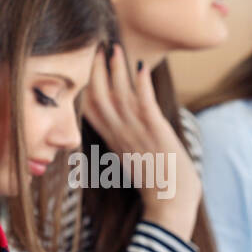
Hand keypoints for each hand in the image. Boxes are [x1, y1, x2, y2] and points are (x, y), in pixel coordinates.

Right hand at [81, 44, 201, 239]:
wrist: (170, 205)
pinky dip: (142, 86)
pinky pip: (146, 106)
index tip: (82, 64)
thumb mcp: (132, 157)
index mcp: (114, 141)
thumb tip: (124, 122)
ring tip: (114, 48)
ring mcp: (138, 134)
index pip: (90, 109)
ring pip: (120, 97)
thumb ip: (125, 138)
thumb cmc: (156, 182)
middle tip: (94, 46)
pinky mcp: (157, 134)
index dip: (84, 85)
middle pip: (100, 98)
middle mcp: (121, 135)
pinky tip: (140, 67)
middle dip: (96, 71)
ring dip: (117, 72)